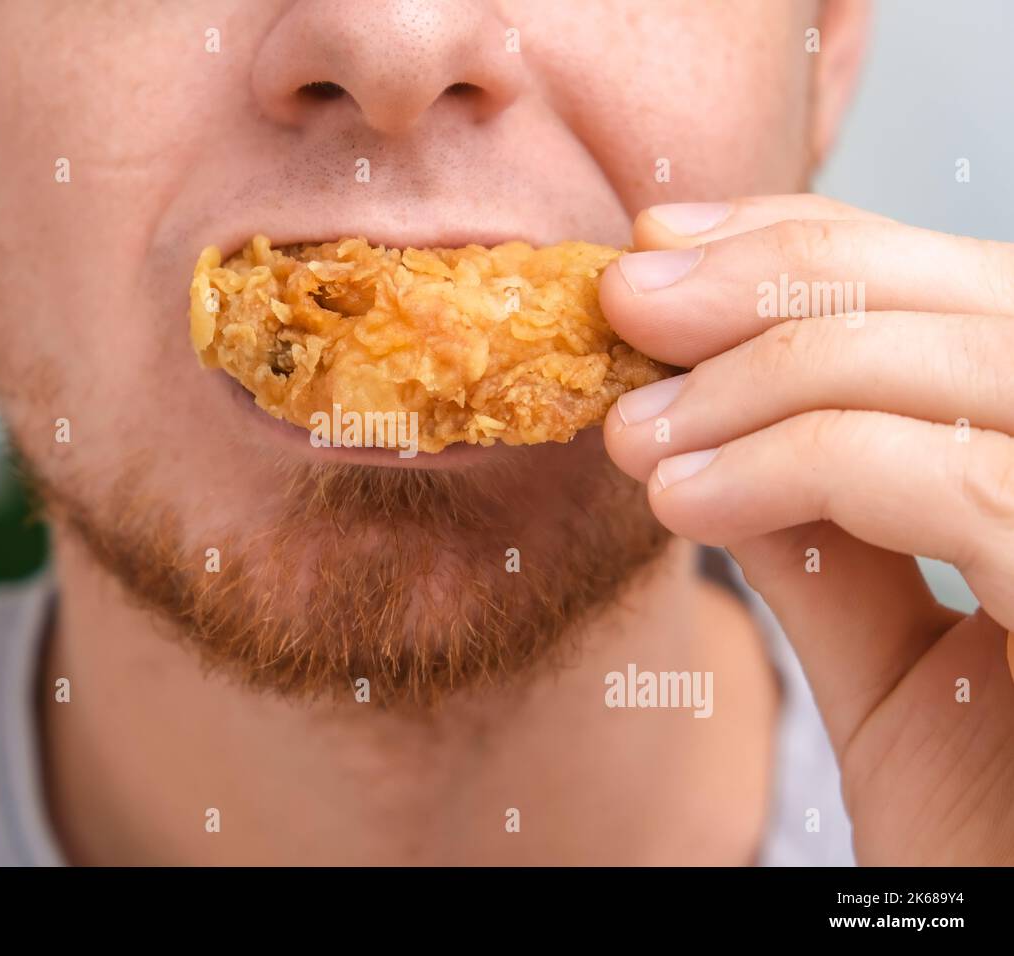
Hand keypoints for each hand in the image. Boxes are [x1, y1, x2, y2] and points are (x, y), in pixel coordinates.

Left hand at [600, 194, 1013, 864]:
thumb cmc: (999, 831)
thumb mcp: (904, 668)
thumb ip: (835, 541)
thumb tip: (733, 437)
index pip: (966, 292)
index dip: (816, 244)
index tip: (667, 247)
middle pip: (974, 296)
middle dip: (778, 277)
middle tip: (627, 299)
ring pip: (959, 365)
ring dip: (763, 375)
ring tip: (636, 432)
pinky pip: (952, 483)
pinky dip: (799, 467)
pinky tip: (688, 500)